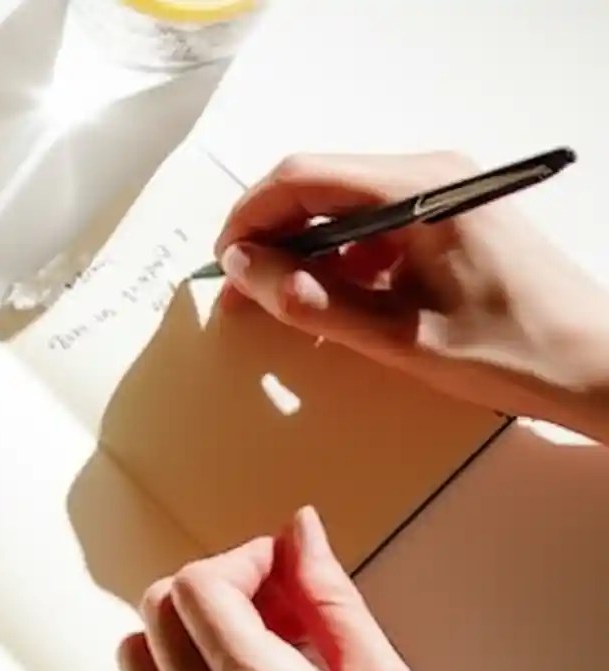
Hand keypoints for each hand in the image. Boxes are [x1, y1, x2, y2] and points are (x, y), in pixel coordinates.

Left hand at [118, 507, 429, 670]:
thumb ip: (333, 603)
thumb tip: (302, 532)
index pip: (199, 584)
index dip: (242, 558)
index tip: (281, 564)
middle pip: (161, 605)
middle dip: (216, 584)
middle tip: (273, 601)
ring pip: (139, 649)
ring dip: (187, 627)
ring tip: (252, 642)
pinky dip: (174, 670)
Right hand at [213, 152, 608, 443]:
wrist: (598, 369)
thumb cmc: (511, 352)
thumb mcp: (398, 336)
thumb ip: (312, 300)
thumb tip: (243, 269)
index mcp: (418, 189)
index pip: (302, 178)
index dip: (249, 219)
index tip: (224, 268)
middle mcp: (427, 175)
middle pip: (317, 188)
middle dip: (269, 239)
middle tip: (241, 296)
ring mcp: (439, 194)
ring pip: (340, 210)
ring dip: (302, 254)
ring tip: (279, 309)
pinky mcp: (446, 219)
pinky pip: (370, 229)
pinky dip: (338, 263)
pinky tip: (329, 306)